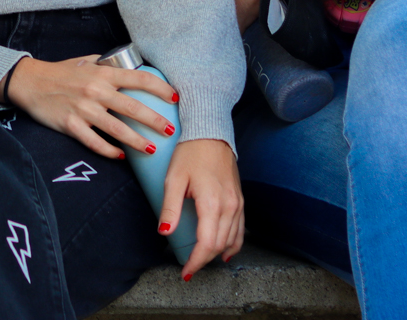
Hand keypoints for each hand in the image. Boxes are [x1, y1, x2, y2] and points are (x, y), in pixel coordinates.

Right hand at [1, 56, 178, 159]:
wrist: (30, 82)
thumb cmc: (60, 72)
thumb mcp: (86, 62)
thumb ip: (107, 67)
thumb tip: (131, 70)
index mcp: (102, 72)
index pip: (139, 78)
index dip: (160, 88)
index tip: (175, 97)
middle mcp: (95, 90)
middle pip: (133, 107)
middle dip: (155, 120)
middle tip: (170, 130)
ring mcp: (83, 109)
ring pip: (117, 129)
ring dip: (137, 141)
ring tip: (151, 149)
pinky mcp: (70, 125)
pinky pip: (95, 142)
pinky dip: (110, 151)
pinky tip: (121, 156)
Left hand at [162, 138, 243, 278]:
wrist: (211, 134)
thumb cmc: (190, 153)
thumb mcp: (174, 179)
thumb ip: (170, 207)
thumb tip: (165, 232)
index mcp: (212, 203)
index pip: (207, 243)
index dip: (196, 261)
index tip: (185, 271)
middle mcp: (230, 207)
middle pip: (220, 245)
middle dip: (204, 260)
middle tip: (189, 268)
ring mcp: (238, 204)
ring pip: (232, 240)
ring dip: (217, 254)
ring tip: (201, 261)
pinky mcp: (240, 200)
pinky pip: (240, 230)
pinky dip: (233, 244)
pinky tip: (224, 251)